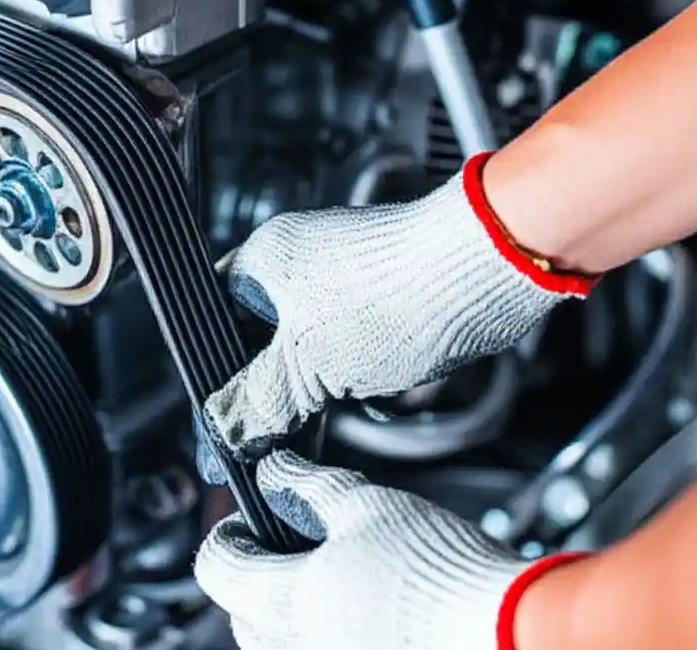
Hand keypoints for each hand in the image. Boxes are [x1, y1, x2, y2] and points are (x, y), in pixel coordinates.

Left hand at [195, 451, 572, 649]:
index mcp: (283, 601)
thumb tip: (275, 468)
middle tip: (289, 547)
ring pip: (278, 645)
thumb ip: (308, 484)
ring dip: (288, 613)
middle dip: (256, 577)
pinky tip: (360, 614)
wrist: (501, 628)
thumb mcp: (365, 503)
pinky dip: (326, 636)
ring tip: (330, 580)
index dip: (226, 533)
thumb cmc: (438, 569)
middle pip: (241, 615)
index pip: (215, 567)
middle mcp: (294, 649)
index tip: (247, 519)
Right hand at [202, 159, 590, 460]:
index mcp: (263, 262)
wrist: (485, 271)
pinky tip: (370, 397)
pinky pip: (352, 349)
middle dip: (272, 390)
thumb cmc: (393, 294)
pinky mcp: (384, 300)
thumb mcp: (306, 366)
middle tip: (269, 434)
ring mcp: (344, 281)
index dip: (212, 376)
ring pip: (310, 350)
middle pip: (262, 341)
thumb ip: (258, 403)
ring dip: (318, 389)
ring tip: (326, 415)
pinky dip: (356, 378)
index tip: (218, 424)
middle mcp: (299, 264)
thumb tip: (227, 432)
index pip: (211, 322)